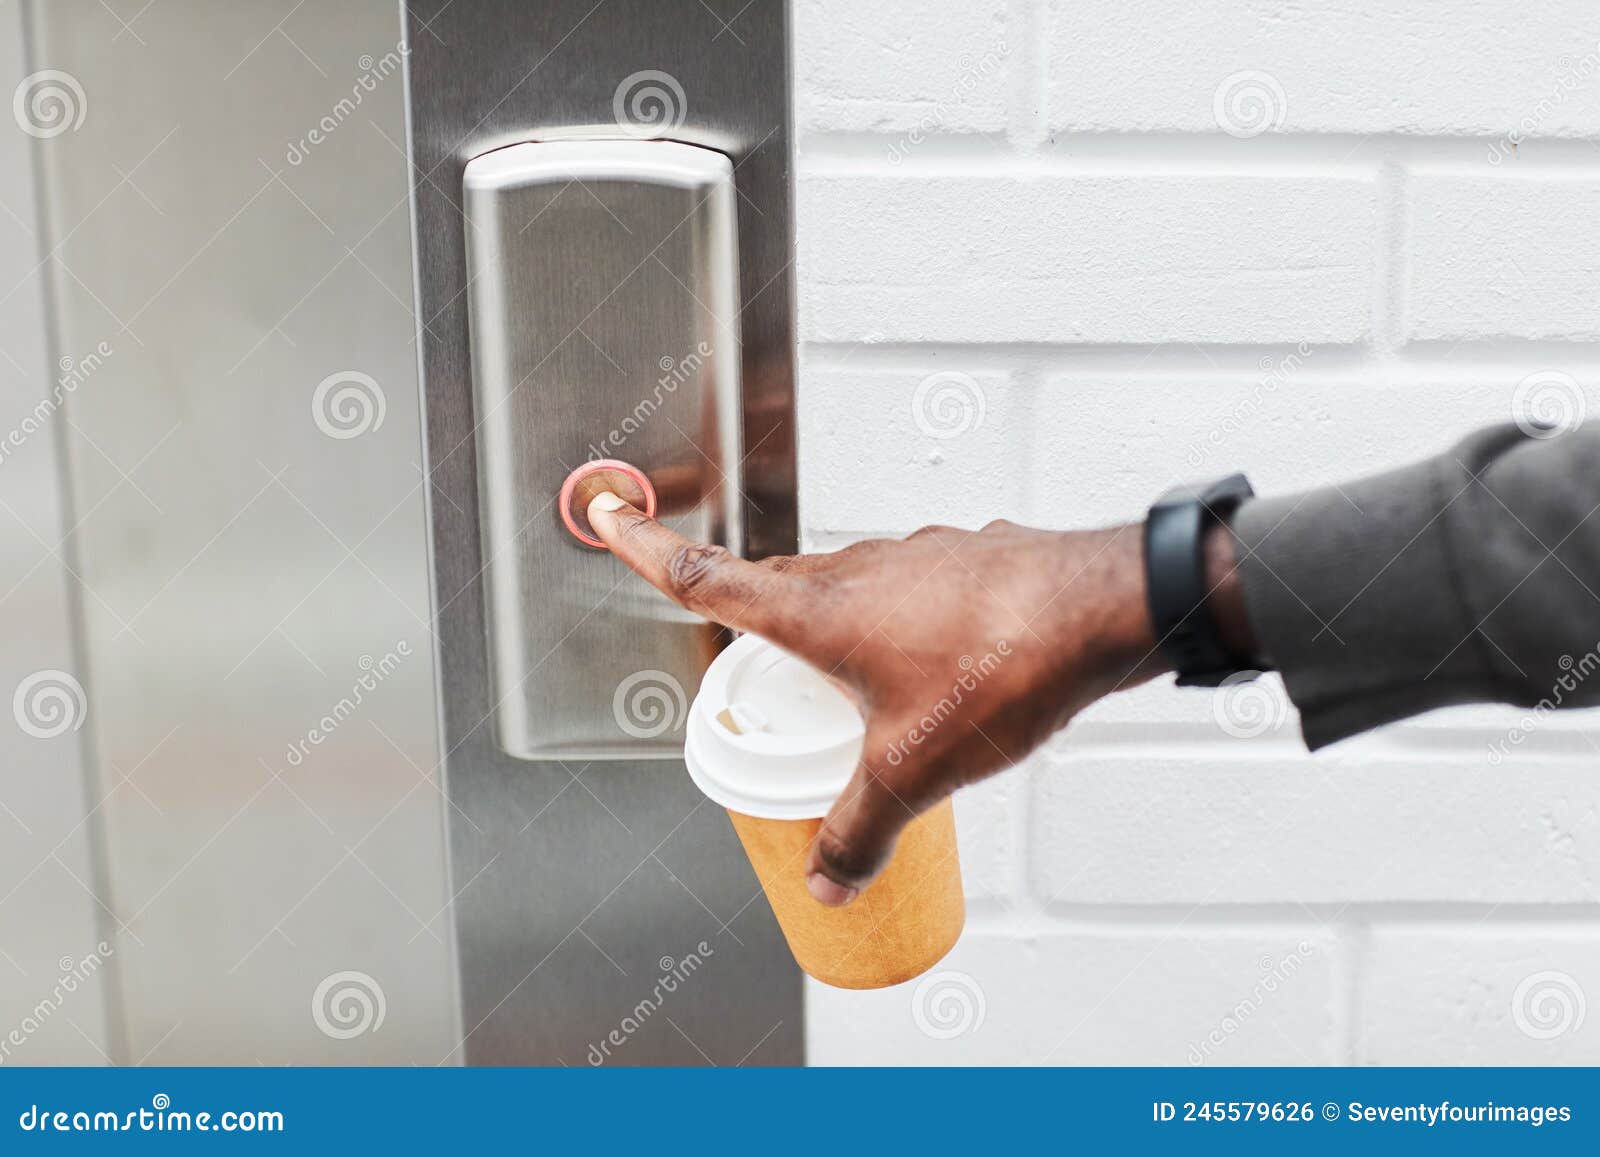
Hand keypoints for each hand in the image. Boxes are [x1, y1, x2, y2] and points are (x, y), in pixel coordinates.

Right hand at [587, 494, 1201, 905]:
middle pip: (777, 582)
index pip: (710, 578)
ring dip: (832, 617)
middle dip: (747, 609)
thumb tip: (827, 881)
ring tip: (848, 676)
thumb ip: (860, 831)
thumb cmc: (1004, 665)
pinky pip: (911, 585)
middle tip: (743, 653)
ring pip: (849, 581)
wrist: (1108, 605)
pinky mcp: (970, 558)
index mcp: (821, 611)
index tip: (611, 516)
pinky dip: (901, 617)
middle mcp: (861, 569)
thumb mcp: (915, 771)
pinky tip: (936, 659)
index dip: (649, 551)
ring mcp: (919, 555)